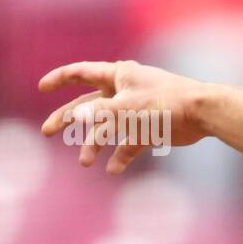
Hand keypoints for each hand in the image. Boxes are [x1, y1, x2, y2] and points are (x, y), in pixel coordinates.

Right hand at [38, 60, 209, 173]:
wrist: (201, 113)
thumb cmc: (165, 102)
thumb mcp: (127, 106)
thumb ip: (101, 112)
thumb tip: (76, 116)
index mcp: (117, 76)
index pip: (81, 73)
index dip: (59, 79)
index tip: (41, 87)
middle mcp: (123, 91)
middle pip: (87, 105)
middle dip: (67, 118)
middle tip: (47, 132)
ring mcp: (135, 111)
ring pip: (107, 128)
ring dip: (95, 145)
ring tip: (85, 162)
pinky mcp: (149, 129)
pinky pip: (129, 144)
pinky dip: (121, 156)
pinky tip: (113, 170)